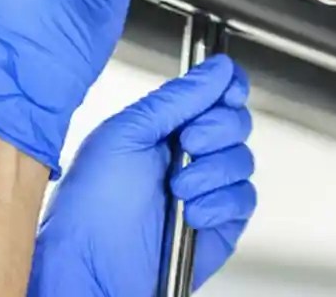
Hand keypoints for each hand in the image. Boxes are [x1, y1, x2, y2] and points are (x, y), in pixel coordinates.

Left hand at [28, 55, 256, 296]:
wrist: (91, 265)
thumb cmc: (90, 206)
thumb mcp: (126, 134)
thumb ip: (177, 98)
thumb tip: (217, 70)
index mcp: (165, 128)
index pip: (214, 96)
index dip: (228, 89)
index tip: (227, 92)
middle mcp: (189, 156)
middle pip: (236, 123)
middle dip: (216, 130)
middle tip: (188, 143)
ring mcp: (207, 190)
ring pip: (243, 161)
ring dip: (212, 172)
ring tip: (177, 188)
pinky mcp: (220, 224)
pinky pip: (244, 200)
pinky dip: (220, 203)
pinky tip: (191, 213)